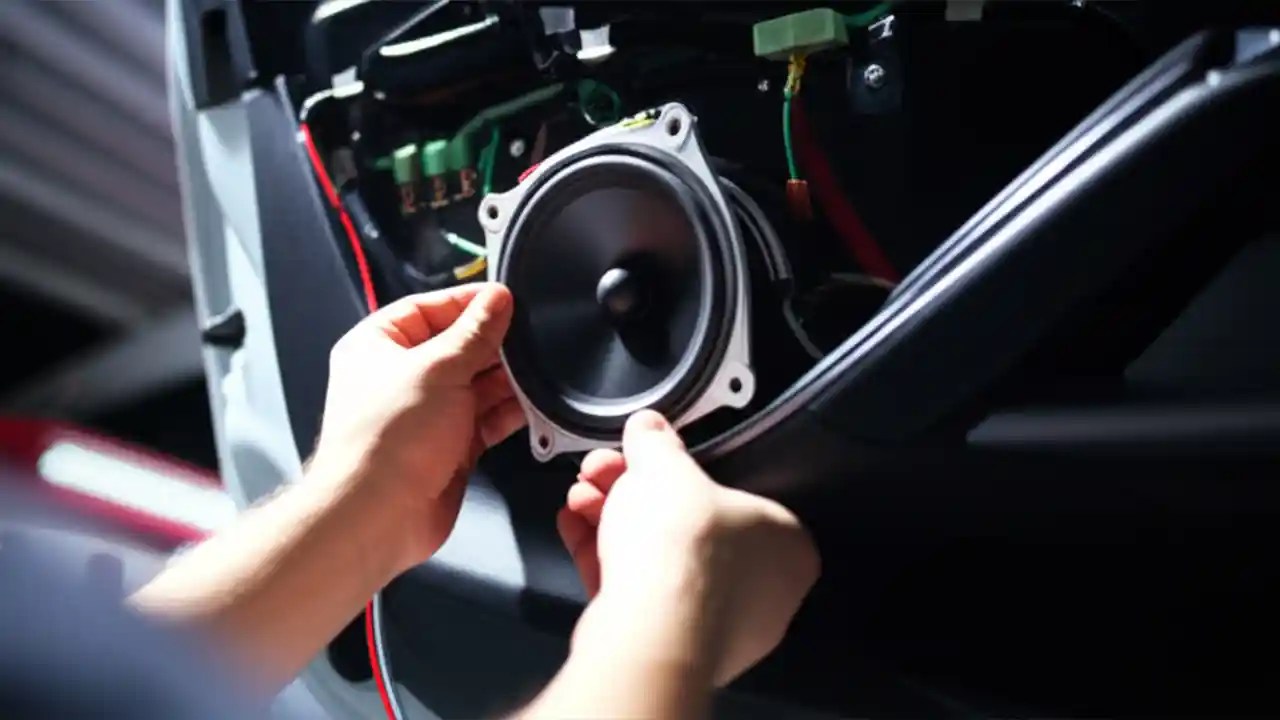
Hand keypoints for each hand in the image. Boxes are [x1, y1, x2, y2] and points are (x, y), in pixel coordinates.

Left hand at [312, 283, 523, 571]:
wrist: (378, 516)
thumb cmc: (391, 437)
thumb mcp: (438, 368)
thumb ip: (476, 332)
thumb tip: (499, 297)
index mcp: (378, 346)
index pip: (428, 308)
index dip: (468, 303)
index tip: (508, 299)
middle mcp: (400, 377)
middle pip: (457, 347)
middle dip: (495, 346)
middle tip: (533, 339)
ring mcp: (426, 414)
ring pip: (476, 385)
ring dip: (507, 382)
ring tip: (540, 373)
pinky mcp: (449, 446)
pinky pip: (485, 420)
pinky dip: (508, 413)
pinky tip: (535, 406)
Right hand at [557, 411, 819, 685]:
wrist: (651, 630)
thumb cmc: (684, 547)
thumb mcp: (666, 468)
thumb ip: (656, 443)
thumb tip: (649, 426)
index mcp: (789, 546)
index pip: (737, 497)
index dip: (683, 473)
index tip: (646, 458)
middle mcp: (763, 593)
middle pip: (688, 526)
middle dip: (634, 492)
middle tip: (604, 470)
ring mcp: (718, 627)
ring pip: (659, 561)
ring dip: (613, 520)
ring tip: (581, 496)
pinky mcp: (672, 648)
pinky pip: (639, 593)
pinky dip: (605, 559)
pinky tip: (575, 528)